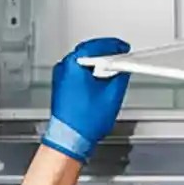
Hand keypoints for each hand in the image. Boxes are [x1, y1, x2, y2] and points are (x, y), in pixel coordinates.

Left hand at [41, 38, 130, 162]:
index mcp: (74, 64)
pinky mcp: (61, 85)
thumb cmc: (85, 121)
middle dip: (105, 52)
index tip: (123, 48)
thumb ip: (120, 74)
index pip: (97, 45)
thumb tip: (122, 67)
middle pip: (88, 50)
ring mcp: (60, 76)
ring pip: (82, 60)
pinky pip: (76, 70)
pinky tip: (99, 78)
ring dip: (97, 62)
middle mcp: (64, 67)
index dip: (114, 45)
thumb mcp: (112, 94)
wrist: (69, 139)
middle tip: (119, 55)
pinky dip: (89, 70)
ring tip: (112, 68)